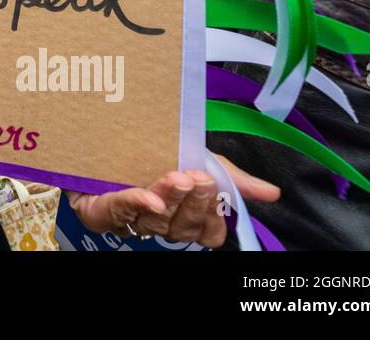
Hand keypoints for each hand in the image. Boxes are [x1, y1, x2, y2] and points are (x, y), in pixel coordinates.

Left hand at [66, 156, 279, 246]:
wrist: (96, 136)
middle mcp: (159, 224)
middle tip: (200, 178)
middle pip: (183, 227)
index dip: (213, 217)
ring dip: (169, 199)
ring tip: (178, 177)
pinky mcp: (100, 211)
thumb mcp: (195, 157)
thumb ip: (230, 177)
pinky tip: (149, 198)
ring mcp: (129, 220)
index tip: (215, 188)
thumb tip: (273, 193)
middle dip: (194, 203)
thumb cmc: (149, 152)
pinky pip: (120, 211)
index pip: (208, 232)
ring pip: (155, 220)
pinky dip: (137, 203)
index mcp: (184, 216)